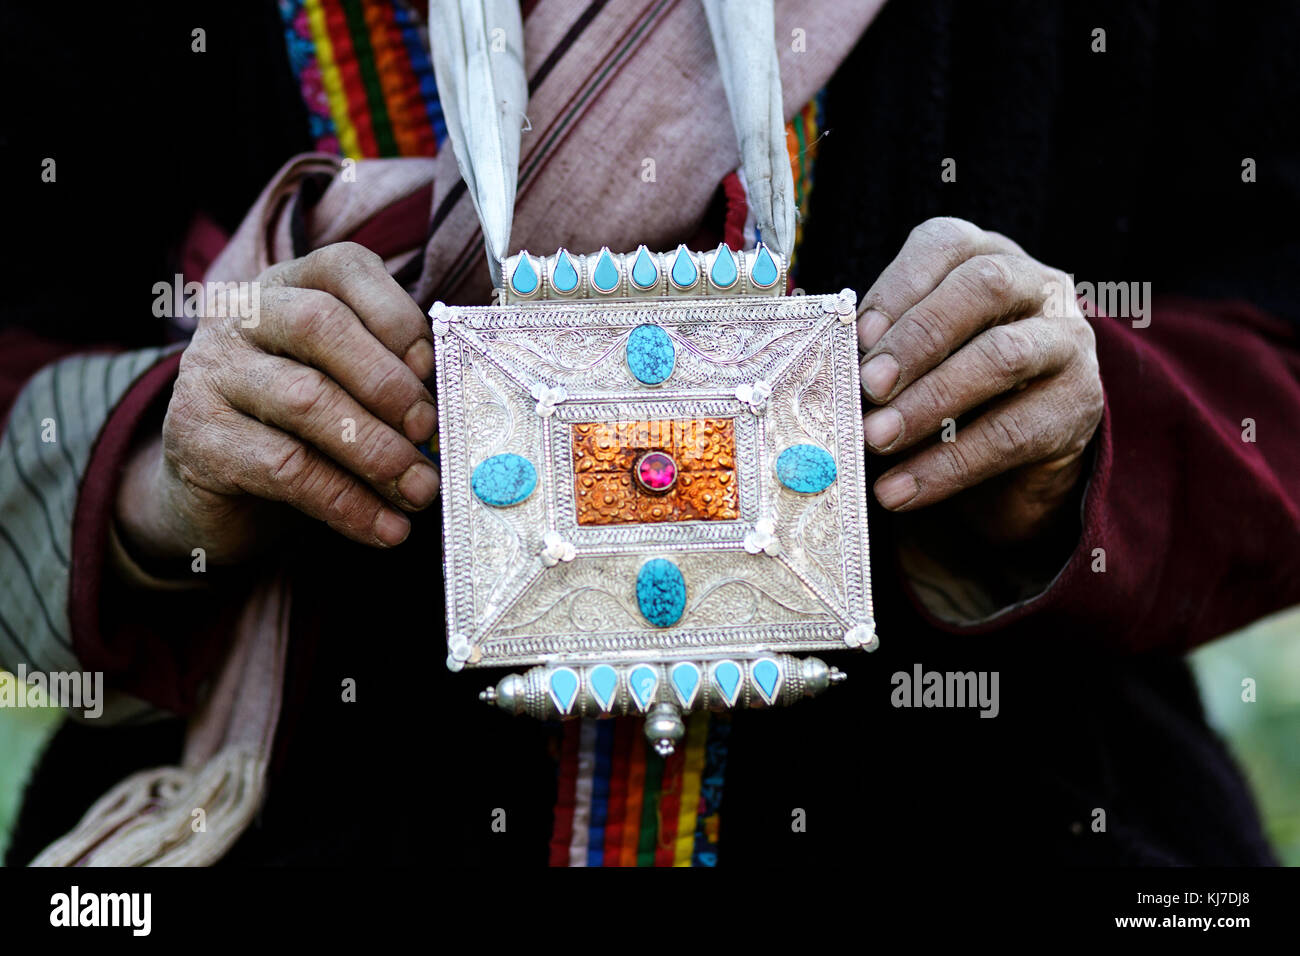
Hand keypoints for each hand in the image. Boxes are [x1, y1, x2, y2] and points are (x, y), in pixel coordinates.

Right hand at [116, 243, 439, 564]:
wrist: (216, 495)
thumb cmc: (302, 429)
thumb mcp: (345, 387)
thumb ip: (390, 377)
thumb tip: (451, 404)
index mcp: (287, 285)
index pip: (344, 268)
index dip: (397, 314)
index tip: (433, 369)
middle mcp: (240, 316)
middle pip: (320, 325)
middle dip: (388, 383)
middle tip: (430, 433)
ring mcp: (210, 373)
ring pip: (305, 400)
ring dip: (377, 452)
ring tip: (421, 490)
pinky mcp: (198, 440)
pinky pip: (286, 469)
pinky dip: (348, 503)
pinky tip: (386, 528)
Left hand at [858, 218, 1102, 544]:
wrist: (1021, 450)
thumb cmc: (949, 380)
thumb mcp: (915, 354)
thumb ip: (880, 350)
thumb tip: (828, 371)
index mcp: (983, 255)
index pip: (944, 247)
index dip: (899, 288)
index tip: (857, 337)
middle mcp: (1035, 284)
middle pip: (984, 287)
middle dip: (919, 337)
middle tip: (869, 386)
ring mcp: (1066, 340)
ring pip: (1005, 356)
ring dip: (931, 401)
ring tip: (877, 440)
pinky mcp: (1078, 405)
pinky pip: (1013, 434)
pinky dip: (948, 465)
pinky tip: (901, 490)